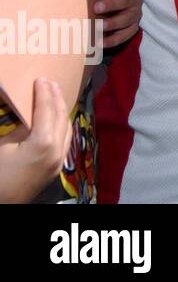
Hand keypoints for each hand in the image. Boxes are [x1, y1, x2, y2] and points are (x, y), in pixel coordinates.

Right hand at [0, 78, 71, 202]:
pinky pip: (65, 139)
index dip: (44, 92)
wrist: (3, 203)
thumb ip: (20, 127)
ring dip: (62, 110)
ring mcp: (60, 160)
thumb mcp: (3, 146)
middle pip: (61, 116)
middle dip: (56, 97)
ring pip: (67, 128)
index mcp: (44, 142)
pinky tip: (57, 117)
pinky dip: (63, 124)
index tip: (41, 79)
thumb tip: (29, 114)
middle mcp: (58, 150)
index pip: (46, 110)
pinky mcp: (57, 167)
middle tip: (50, 82)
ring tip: (55, 95)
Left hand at [91, 0, 142, 48]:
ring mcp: (135, 14)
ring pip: (127, 19)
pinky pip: (125, 35)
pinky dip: (113, 40)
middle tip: (96, 7)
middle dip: (111, 4)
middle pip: (125, 1)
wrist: (124, 6)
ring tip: (98, 28)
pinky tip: (100, 43)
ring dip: (112, 24)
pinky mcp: (133, 27)